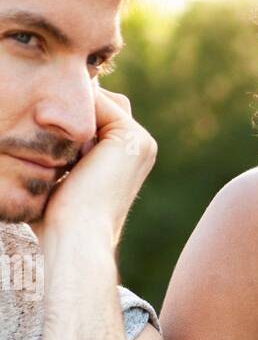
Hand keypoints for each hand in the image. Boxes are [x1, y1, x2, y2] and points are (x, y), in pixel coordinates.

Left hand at [30, 83, 155, 248]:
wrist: (78, 237)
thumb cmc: (60, 220)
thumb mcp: (59, 179)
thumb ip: (58, 155)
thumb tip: (37, 138)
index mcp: (127, 161)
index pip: (98, 119)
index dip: (70, 119)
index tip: (43, 130)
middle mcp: (139, 150)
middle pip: (102, 107)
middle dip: (74, 110)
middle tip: (43, 125)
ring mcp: (139, 143)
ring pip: (100, 102)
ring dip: (73, 110)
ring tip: (51, 135)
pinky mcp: (131, 137)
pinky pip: (99, 102)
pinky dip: (75, 110)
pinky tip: (59, 135)